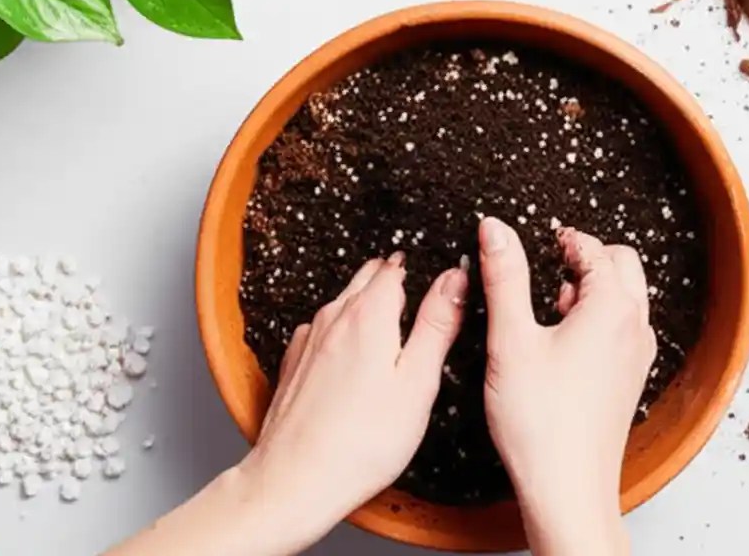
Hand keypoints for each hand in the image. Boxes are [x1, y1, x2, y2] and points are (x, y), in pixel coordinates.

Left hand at [239, 253, 467, 554]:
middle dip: (391, 280)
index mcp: (369, 316)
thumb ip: (438, 325)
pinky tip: (351, 359)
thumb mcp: (418, 383)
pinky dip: (341, 334)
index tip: (435, 278)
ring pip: (342, 304)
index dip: (417, 270)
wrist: (294, 481)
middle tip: (418, 297)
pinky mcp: (293, 365)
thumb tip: (455, 278)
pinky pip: (321, 332)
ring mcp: (308, 341)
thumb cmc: (362, 443)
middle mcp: (332, 318)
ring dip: (365, 305)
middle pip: (365, 279)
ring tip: (392, 328)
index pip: (395, 268)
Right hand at [478, 218, 655, 555]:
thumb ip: (505, 276)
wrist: (567, 486)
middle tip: (546, 267)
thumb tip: (496, 229)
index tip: (535, 240)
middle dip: (586, 259)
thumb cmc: (540, 422)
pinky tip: (560, 345)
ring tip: (550, 308)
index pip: (593, 247)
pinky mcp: (629, 380)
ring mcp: (636, 356)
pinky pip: (622, 331)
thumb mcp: (511, 338)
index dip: (561, 238)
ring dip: (592, 290)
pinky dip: (597, 321)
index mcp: (613, 308)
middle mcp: (634, 327)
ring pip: (624, 299)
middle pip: (621, 266)